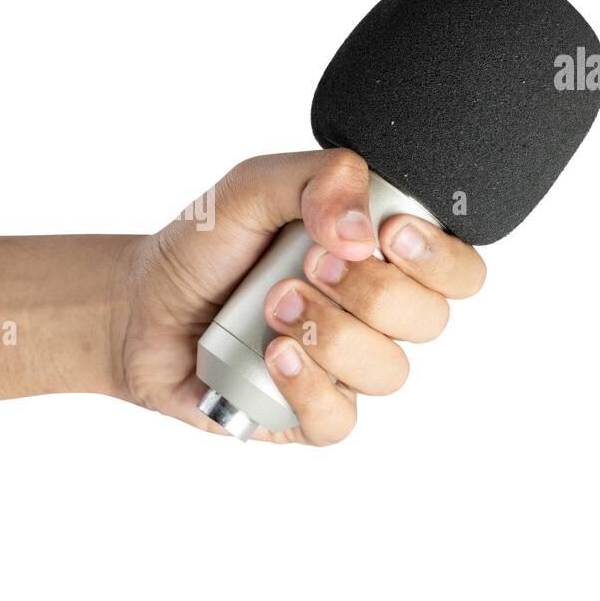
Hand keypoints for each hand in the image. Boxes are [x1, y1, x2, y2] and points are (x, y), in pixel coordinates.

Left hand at [111, 150, 486, 444]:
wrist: (141, 305)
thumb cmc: (206, 247)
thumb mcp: (251, 186)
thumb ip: (315, 180)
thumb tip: (362, 230)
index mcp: (380, 258)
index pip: (458, 269)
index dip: (439, 258)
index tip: (388, 234)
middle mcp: (374, 317)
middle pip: (430, 320)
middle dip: (369, 289)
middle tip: (306, 266)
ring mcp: (345, 370)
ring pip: (390, 372)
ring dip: (330, 333)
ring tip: (271, 307)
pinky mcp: (309, 416)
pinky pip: (341, 420)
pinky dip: (307, 386)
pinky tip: (273, 357)